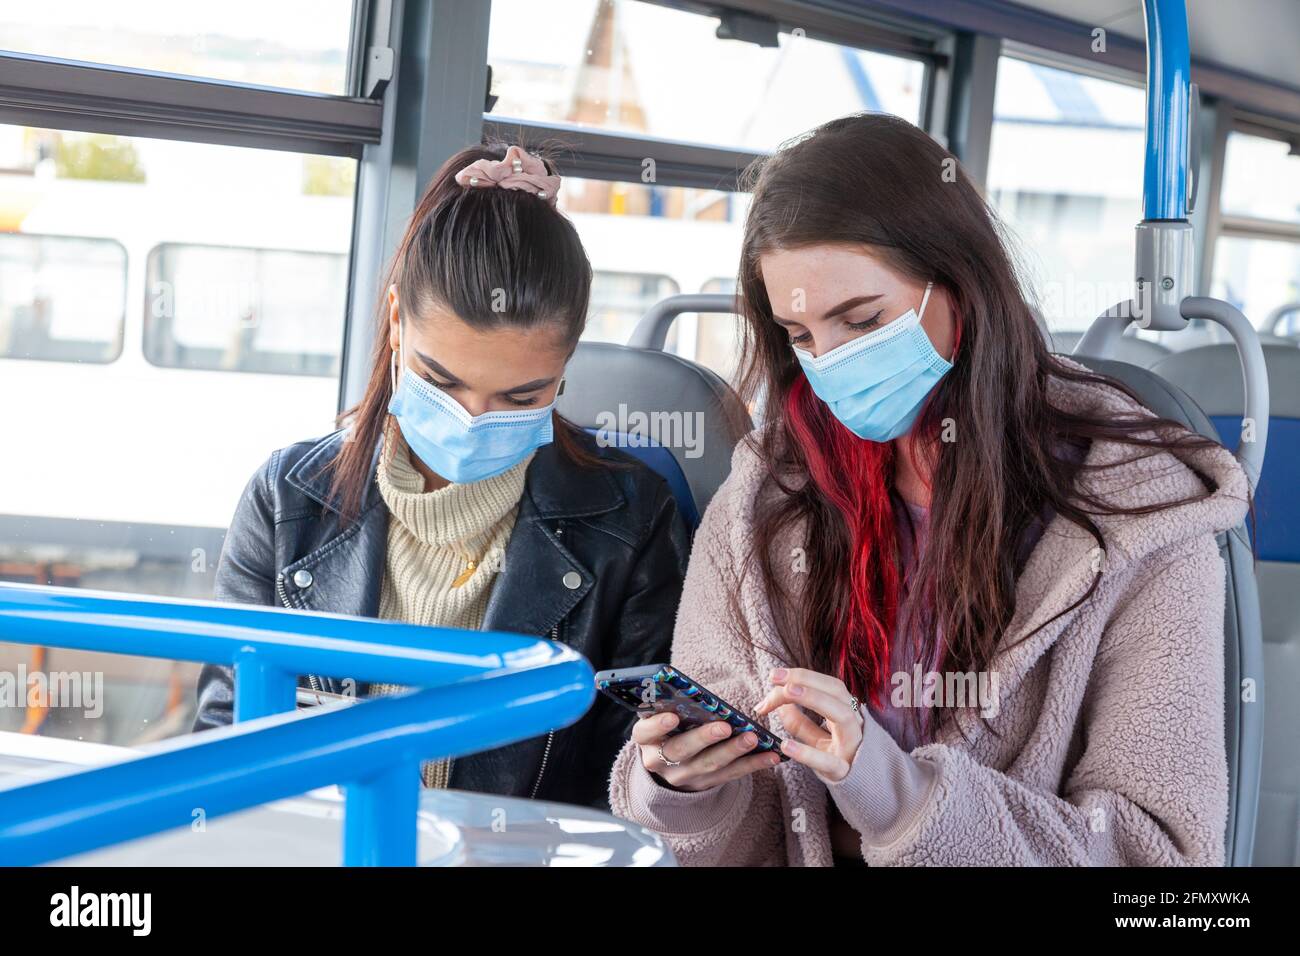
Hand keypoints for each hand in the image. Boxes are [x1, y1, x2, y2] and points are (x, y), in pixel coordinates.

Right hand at [633, 711, 782, 791]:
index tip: (672, 716)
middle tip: (725, 726)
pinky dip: (752, 765)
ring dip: (733, 751)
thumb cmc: (667, 728)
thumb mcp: (659, 717)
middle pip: (681, 750)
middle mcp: (661, 761)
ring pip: (709, 764)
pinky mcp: (705, 785)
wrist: (667, 764)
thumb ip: (670, 704)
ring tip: (752, 738)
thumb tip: (691, 689)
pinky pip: (730, 775)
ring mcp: (683, 776)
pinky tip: (770, 756)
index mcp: (646, 739)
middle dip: (704, 738)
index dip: (657, 725)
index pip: (645, 733)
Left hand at [755, 668, 863, 782]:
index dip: (802, 675)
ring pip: (841, 715)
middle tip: (775, 678)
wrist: (861, 788)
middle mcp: (853, 722)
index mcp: (846, 710)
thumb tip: (778, 701)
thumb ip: (799, 721)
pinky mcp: (844, 771)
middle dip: (805, 679)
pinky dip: (807, 753)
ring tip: (786, 693)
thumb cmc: (837, 757)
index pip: (826, 685)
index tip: (774, 674)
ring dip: (813, 698)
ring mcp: (852, 746)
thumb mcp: (816, 737)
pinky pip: (828, 761)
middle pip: (835, 691)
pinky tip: (785, 745)